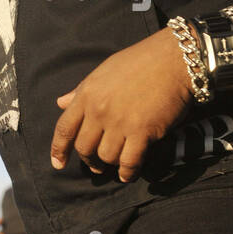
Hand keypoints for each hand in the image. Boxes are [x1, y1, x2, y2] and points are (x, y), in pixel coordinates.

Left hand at [51, 28, 192, 183]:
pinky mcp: (142, 131)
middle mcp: (99, 110)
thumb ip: (81, 91)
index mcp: (87, 94)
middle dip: (89, 160)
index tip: (58, 164)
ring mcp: (120, 122)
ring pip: (106, 157)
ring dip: (111, 164)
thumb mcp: (104, 72)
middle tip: (97, 165)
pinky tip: (128, 174)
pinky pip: (129, 162)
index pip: (64, 128)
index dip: (58, 150)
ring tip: (117, 163)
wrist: (174, 59)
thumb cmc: (141, 61)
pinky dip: (127, 172)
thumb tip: (60, 103)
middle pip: (84, 148)